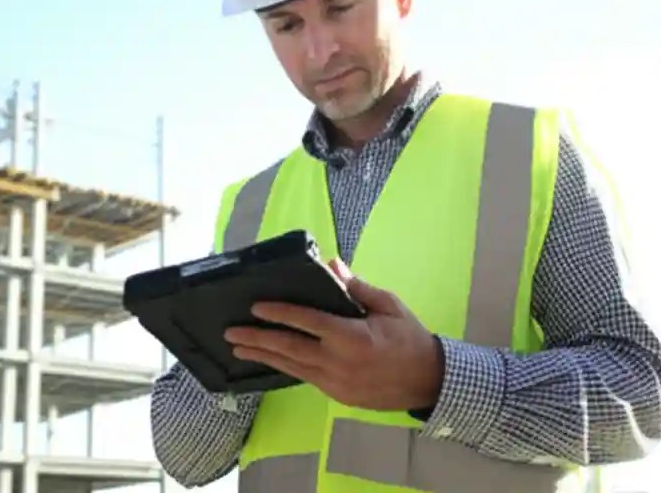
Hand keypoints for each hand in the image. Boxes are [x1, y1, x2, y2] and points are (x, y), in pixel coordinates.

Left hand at [224, 259, 444, 411]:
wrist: (428, 382)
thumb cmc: (409, 339)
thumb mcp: (389, 306)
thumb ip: (358, 288)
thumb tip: (332, 265)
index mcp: (351, 337)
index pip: (307, 322)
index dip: (280, 313)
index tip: (256, 307)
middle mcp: (338, 363)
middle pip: (289, 348)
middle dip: (258, 339)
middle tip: (231, 332)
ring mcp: (335, 383)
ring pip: (291, 367)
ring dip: (263, 356)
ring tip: (238, 348)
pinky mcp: (336, 395)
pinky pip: (304, 378)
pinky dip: (284, 367)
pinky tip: (270, 359)